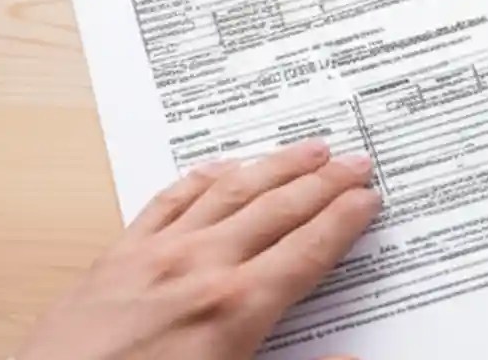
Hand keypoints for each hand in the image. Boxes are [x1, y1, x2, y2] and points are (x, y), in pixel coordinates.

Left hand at [16, 140, 380, 359]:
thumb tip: (353, 358)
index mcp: (237, 308)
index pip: (310, 249)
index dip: (346, 219)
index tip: (370, 197)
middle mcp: (202, 267)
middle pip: (279, 210)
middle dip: (325, 182)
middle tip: (356, 160)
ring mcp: (157, 254)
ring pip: (231, 192)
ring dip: (275, 166)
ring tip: (308, 149)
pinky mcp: (117, 255)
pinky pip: (168, 201)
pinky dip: (202, 177)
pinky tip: (222, 165)